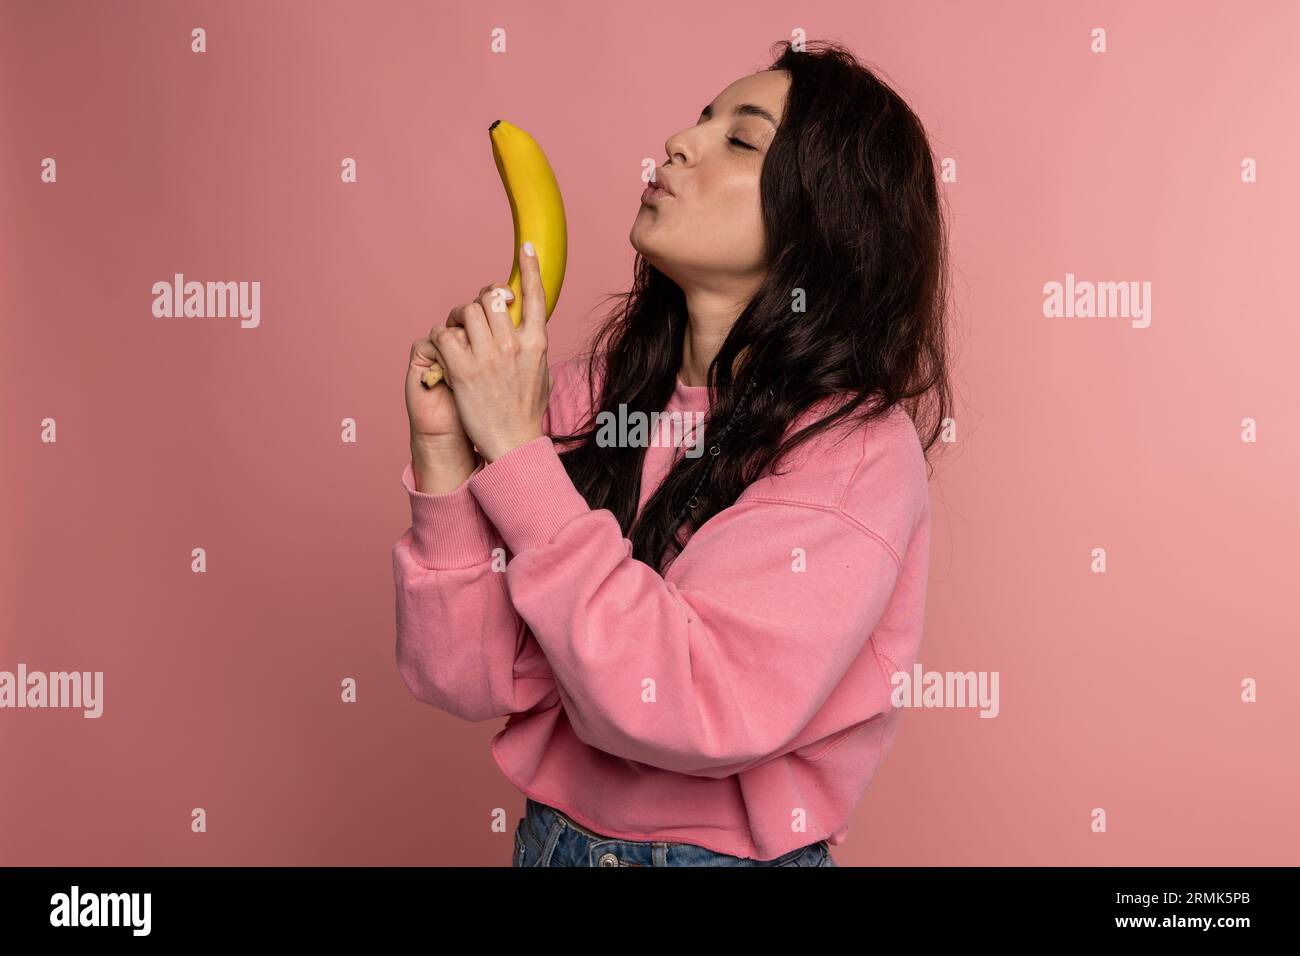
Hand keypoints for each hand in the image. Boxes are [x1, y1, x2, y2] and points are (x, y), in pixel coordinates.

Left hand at [430, 243, 550, 462]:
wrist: (513, 444)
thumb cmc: (526, 414)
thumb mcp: (542, 375)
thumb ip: (535, 349)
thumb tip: (533, 333)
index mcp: (536, 343)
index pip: (535, 295)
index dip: (530, 268)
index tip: (526, 248)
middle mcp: (514, 344)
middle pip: (492, 298)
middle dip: (479, 302)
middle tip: (471, 319)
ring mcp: (488, 356)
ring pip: (467, 310)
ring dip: (457, 318)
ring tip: (457, 335)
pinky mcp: (463, 369)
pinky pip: (444, 335)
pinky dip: (441, 339)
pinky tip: (445, 352)